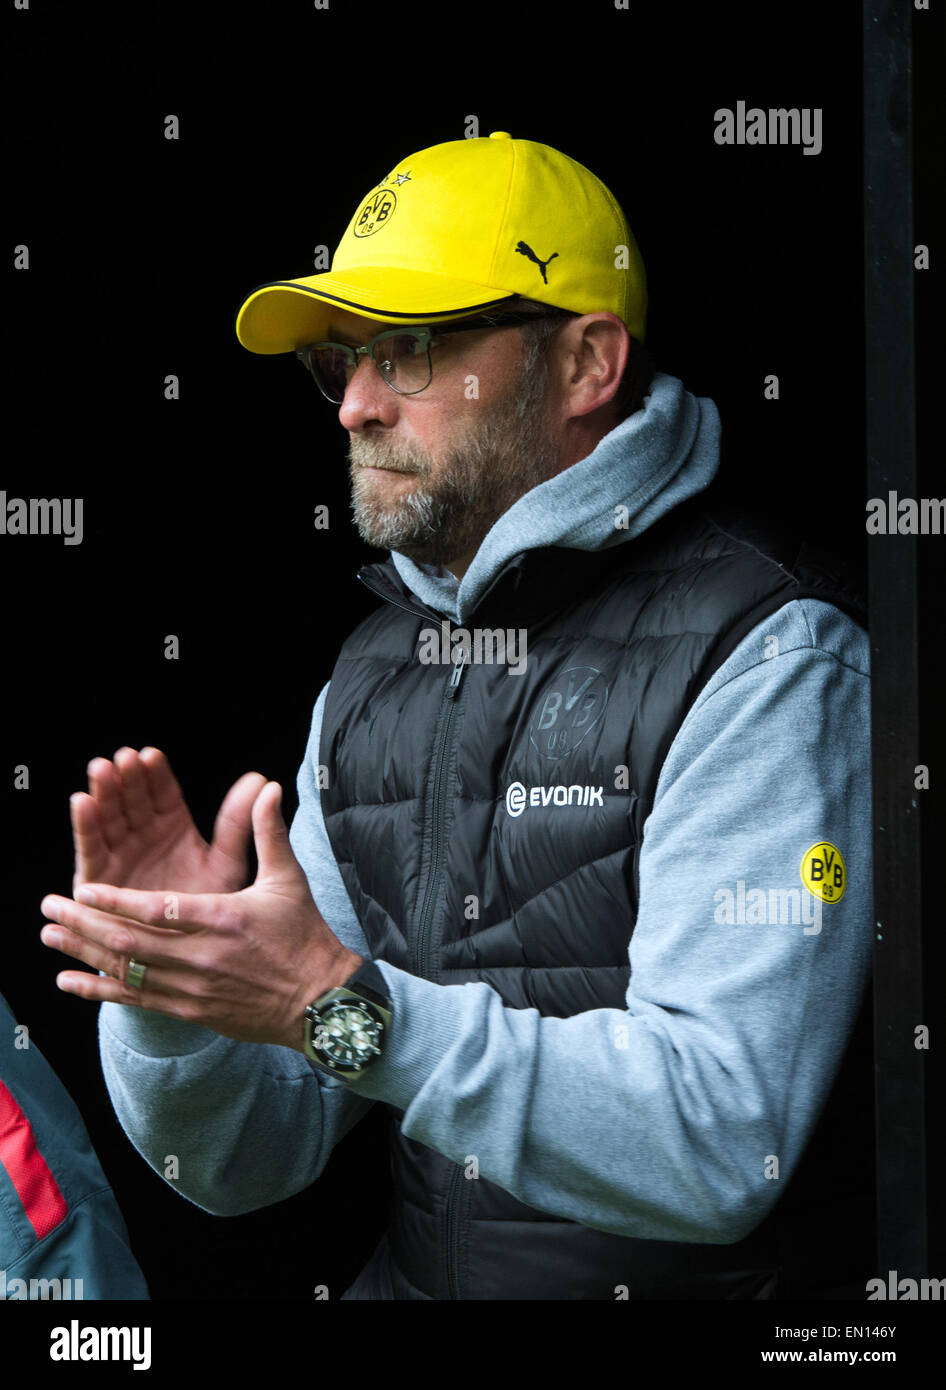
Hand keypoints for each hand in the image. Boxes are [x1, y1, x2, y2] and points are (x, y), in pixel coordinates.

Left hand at [41, 782, 363, 1050]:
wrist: (318, 1001)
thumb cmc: (302, 935)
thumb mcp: (287, 878)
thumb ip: (267, 831)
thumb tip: (266, 785)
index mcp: (223, 918)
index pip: (159, 909)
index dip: (117, 899)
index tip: (85, 886)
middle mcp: (202, 956)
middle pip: (130, 942)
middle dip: (84, 922)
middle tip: (50, 905)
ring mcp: (193, 988)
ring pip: (126, 971)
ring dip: (83, 952)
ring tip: (49, 935)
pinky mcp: (190, 1011)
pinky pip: (136, 1002)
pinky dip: (99, 991)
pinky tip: (69, 981)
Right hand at [71, 746, 267, 897]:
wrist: (188, 957)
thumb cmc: (210, 910)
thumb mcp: (225, 863)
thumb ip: (238, 824)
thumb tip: (262, 780)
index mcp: (174, 828)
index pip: (163, 794)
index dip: (156, 775)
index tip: (152, 755)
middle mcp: (144, 836)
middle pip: (133, 799)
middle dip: (127, 778)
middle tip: (124, 758)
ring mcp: (120, 855)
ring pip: (110, 818)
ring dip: (103, 793)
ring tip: (101, 769)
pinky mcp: (99, 880)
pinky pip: (91, 849)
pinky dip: (86, 826)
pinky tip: (82, 801)